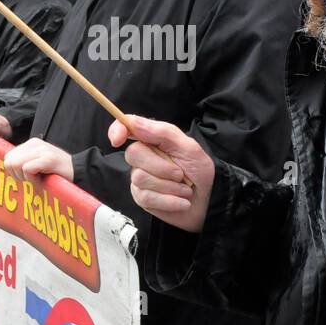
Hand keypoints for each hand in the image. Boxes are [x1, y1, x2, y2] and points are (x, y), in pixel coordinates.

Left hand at [2, 138, 73, 182]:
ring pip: (15, 164)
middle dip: (17, 175)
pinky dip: (32, 179)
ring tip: (38, 178)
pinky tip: (42, 179)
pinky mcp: (48, 158)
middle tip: (31, 179)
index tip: (27, 176)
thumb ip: (23, 162)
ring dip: (24, 177)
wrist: (80, 173)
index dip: (14, 171)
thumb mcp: (37, 164)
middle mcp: (35, 143)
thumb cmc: (57, 173)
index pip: (8, 157)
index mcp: (31, 143)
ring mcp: (42, 150)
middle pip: (9, 161)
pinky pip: (27, 169)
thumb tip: (7, 168)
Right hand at [108, 115, 213, 232]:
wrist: (208, 201)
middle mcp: (143, 157)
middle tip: (180, 174)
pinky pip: (147, 197)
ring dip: (169, 186)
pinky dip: (169, 200)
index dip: (117, 130)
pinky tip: (181, 201)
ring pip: (141, 178)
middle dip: (161, 166)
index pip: (127, 127)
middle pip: (133, 154)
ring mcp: (140, 178)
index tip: (117, 139)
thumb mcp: (189, 148)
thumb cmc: (199, 172)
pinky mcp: (142, 197)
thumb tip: (134, 122)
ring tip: (184, 189)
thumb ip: (163, 133)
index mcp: (153, 139)